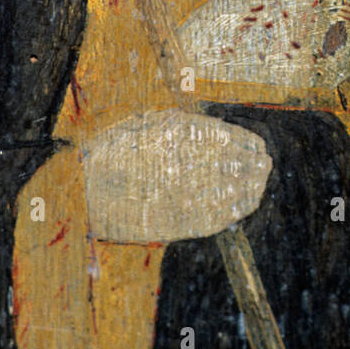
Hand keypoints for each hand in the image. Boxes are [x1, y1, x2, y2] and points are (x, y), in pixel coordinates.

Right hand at [82, 108, 271, 243]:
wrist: (84, 190)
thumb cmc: (114, 153)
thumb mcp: (148, 126)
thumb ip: (183, 129)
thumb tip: (219, 135)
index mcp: (182, 135)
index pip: (231, 139)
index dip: (248, 144)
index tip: (257, 146)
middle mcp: (191, 163)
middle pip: (238, 165)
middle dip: (255, 165)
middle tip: (265, 164)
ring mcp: (189, 194)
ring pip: (235, 192)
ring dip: (252, 187)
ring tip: (260, 181)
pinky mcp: (181, 222)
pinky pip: (219, 217)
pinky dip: (236, 210)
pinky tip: (244, 204)